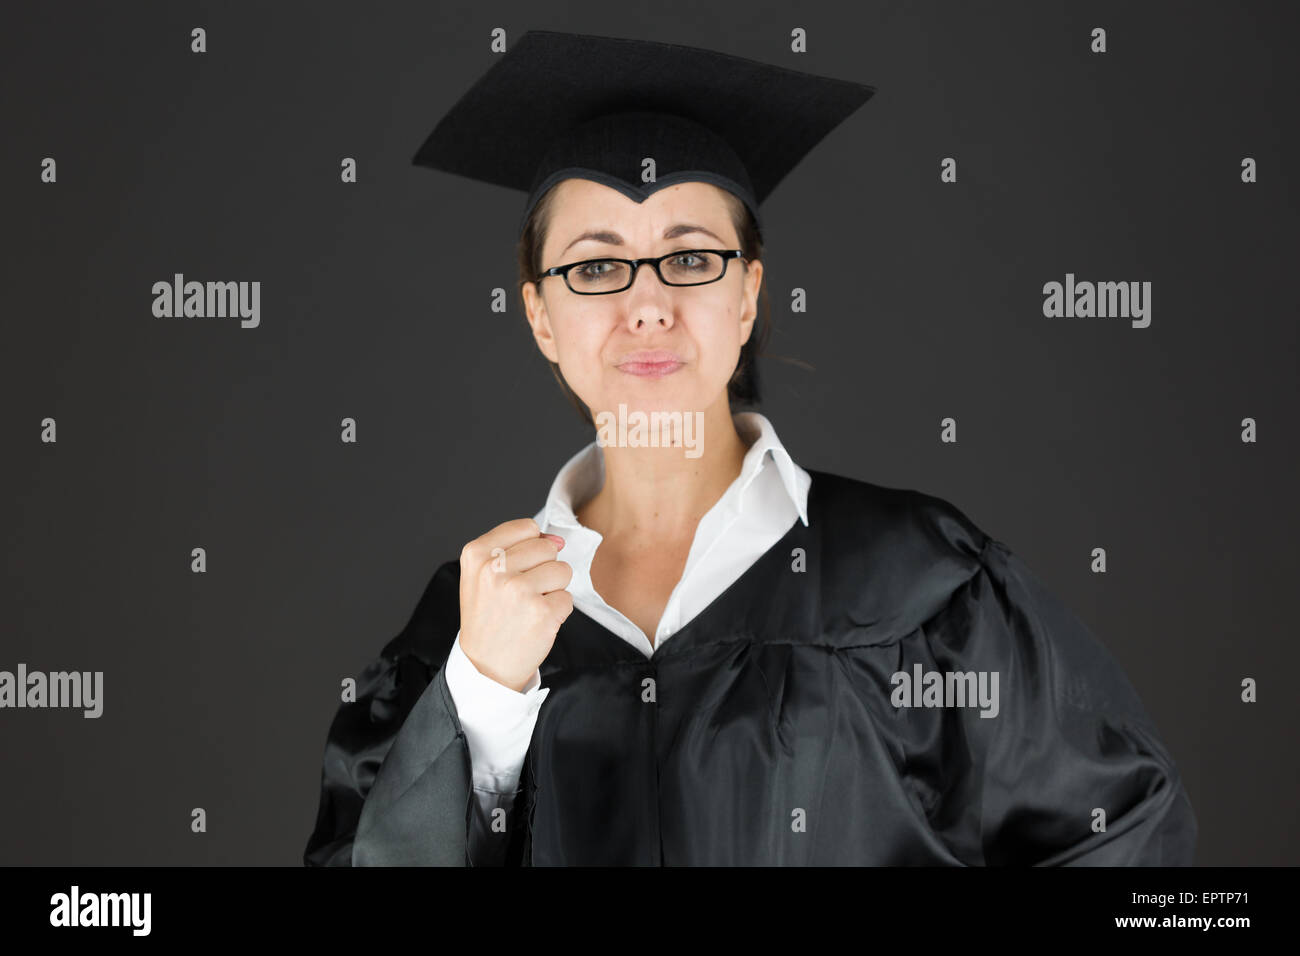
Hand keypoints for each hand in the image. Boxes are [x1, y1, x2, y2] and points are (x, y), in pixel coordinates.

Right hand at [458, 518, 572, 691]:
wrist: (486, 666)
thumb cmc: (489, 617)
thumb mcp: (483, 574)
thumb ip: (516, 547)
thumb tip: (557, 539)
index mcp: (477, 553)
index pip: (527, 527)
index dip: (530, 548)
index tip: (516, 571)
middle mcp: (495, 569)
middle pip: (547, 548)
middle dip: (543, 570)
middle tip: (521, 595)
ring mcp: (519, 591)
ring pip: (562, 570)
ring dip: (553, 590)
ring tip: (529, 607)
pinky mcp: (542, 612)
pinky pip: (568, 598)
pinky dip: (558, 611)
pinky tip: (536, 622)